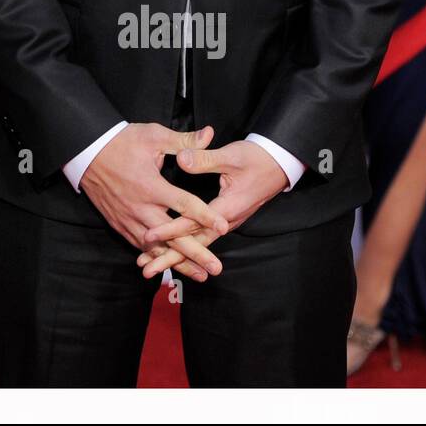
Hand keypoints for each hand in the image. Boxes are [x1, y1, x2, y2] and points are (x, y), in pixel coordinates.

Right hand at [81, 123, 227, 280]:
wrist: (87, 152)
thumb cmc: (121, 142)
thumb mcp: (152, 136)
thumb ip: (183, 141)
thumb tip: (210, 135)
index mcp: (151, 186)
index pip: (184, 204)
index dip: (205, 216)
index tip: (224, 227)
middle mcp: (140, 207)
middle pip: (172, 236)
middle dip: (196, 253)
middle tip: (216, 268)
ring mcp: (128, 218)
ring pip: (157, 247)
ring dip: (178, 262)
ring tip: (199, 275)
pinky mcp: (119, 223)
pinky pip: (139, 245)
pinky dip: (155, 257)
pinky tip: (168, 265)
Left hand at [134, 138, 289, 277]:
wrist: (279, 164)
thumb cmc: (256, 159)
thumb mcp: (231, 157)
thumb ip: (205, 159)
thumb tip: (181, 160)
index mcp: (226, 208)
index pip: (193, 223)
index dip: (170, 230)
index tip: (149, 236)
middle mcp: (226, 221)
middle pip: (194, 243)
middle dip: (170, 257)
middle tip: (146, 269)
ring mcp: (226, 222)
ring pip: (197, 243)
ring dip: (175, 255)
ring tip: (150, 266)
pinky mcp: (224, 219)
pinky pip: (202, 237)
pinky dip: (185, 246)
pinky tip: (169, 251)